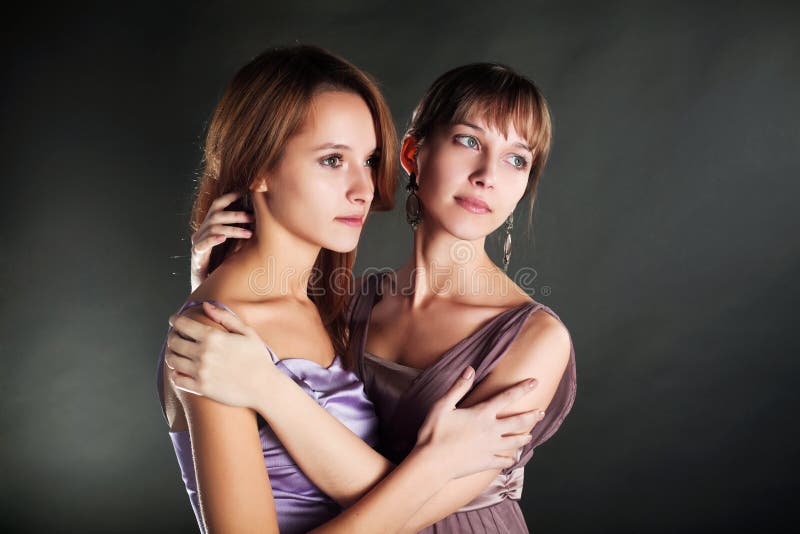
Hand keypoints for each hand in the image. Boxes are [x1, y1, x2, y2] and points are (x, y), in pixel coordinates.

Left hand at [165, 302, 276, 408]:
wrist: (264, 387)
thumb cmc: (258, 358)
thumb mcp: (247, 332)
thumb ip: (225, 317)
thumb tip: (205, 305)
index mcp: (213, 337)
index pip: (182, 324)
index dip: (175, 320)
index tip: (174, 320)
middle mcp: (204, 354)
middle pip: (174, 342)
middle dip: (173, 337)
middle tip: (177, 337)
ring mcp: (201, 372)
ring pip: (172, 360)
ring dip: (172, 354)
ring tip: (178, 353)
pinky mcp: (200, 388)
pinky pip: (177, 379)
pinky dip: (176, 373)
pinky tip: (182, 370)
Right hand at [190, 192, 254, 290]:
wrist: (206, 281)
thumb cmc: (220, 261)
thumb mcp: (231, 243)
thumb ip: (239, 231)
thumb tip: (259, 221)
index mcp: (209, 225)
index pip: (217, 205)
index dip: (229, 197)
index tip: (243, 192)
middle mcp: (201, 230)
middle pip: (216, 215)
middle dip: (236, 215)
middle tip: (253, 217)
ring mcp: (197, 241)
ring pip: (213, 228)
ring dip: (232, 229)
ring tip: (248, 233)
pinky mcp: (196, 254)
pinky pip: (203, 244)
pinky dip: (213, 240)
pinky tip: (223, 238)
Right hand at [416, 367, 544, 478]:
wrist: (432, 463)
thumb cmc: (433, 433)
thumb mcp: (443, 405)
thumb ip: (458, 387)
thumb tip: (470, 369)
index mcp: (482, 414)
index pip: (507, 397)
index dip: (523, 388)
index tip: (535, 382)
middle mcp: (491, 430)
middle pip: (518, 421)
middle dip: (532, 416)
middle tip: (541, 412)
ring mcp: (491, 448)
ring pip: (515, 442)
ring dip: (525, 437)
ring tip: (530, 435)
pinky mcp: (486, 462)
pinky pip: (504, 461)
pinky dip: (511, 459)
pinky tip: (513, 458)